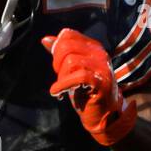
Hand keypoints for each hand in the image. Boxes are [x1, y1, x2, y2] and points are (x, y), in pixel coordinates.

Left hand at [42, 28, 136, 146]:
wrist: (105, 115)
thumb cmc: (87, 92)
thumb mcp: (73, 70)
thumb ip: (61, 54)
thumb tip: (45, 40)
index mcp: (93, 47)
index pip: (68, 35)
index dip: (56, 48)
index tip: (56, 64)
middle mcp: (99, 54)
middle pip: (67, 47)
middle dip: (56, 62)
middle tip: (59, 77)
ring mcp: (102, 67)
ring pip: (71, 61)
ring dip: (61, 77)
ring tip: (62, 88)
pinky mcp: (101, 82)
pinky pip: (78, 76)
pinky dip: (63, 85)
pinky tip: (57, 93)